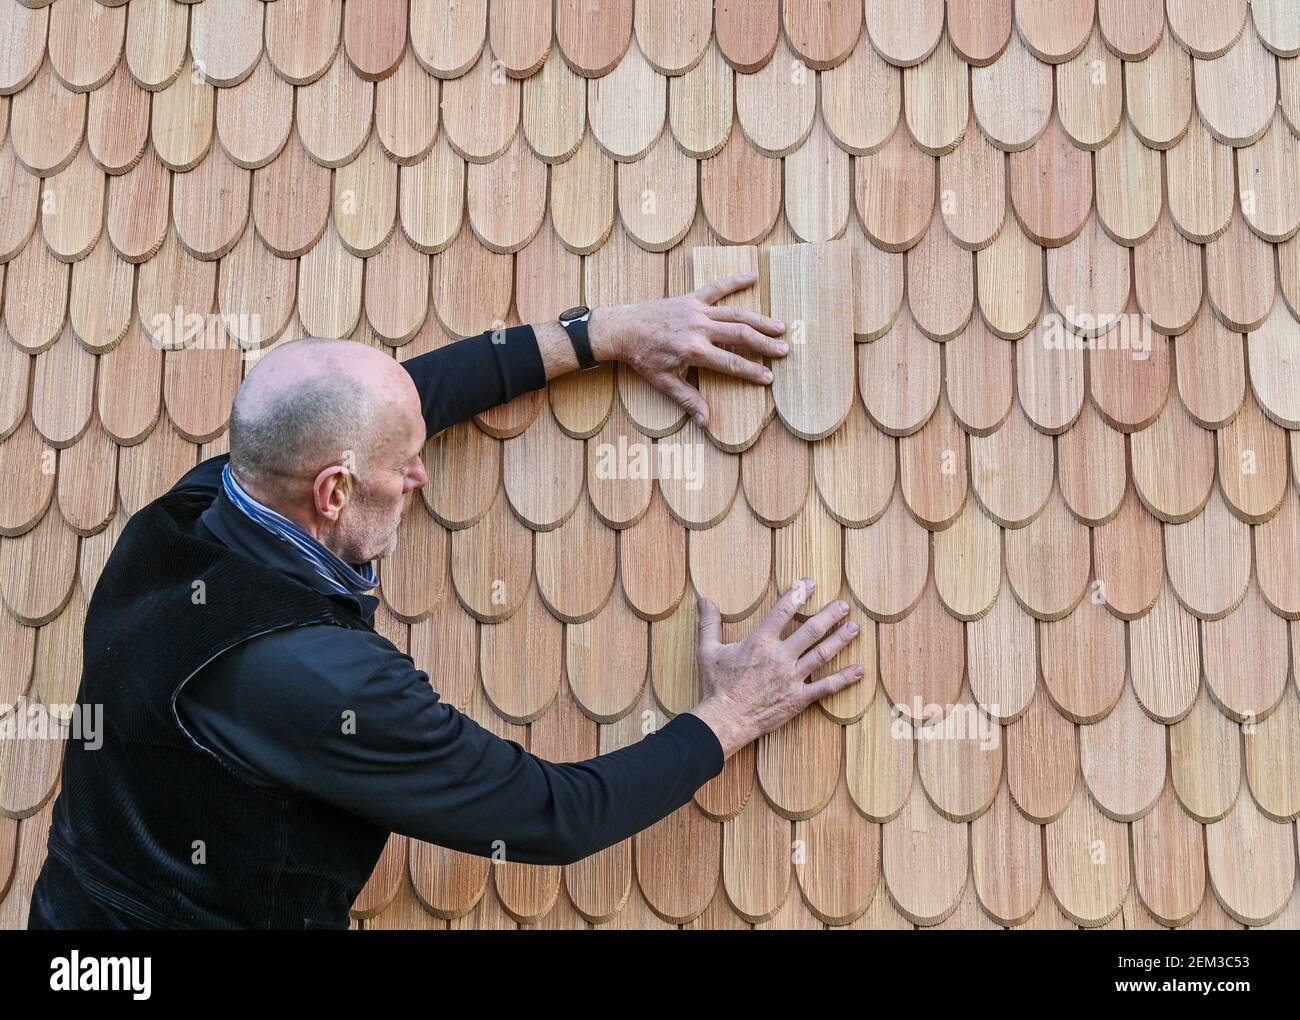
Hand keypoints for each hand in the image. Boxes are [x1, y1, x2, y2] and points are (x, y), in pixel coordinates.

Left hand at [588, 273, 787, 426]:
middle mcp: (700, 328)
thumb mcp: (664, 383)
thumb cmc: (642, 357)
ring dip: (759, 320)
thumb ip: (688, 400)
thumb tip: (705, 422)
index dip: (752, 371)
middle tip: (784, 351)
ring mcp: (697, 310)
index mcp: (695, 350)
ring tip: (780, 327)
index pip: (731, 363)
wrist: (623, 329)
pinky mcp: (691, 298)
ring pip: (736, 313)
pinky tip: (753, 276)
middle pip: (741, 335)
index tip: (769, 378)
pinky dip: (735, 281)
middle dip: (764, 344)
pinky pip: (717, 287)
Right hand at [686, 580, 864, 758]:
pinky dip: (844, 679)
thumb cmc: (716, 685)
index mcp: (760, 642)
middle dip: (830, 615)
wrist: (724, 720)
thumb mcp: (708, 650)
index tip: (810, 583)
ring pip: (822, 654)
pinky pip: (826, 687)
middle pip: (811, 630)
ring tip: (854, 628)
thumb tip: (705, 600)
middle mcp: (780, 656)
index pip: (783, 611)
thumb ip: (709, 623)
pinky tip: (860, 670)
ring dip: (841, 640)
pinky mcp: (798, 698)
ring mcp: (791, 678)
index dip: (798, 594)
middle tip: (844, 605)